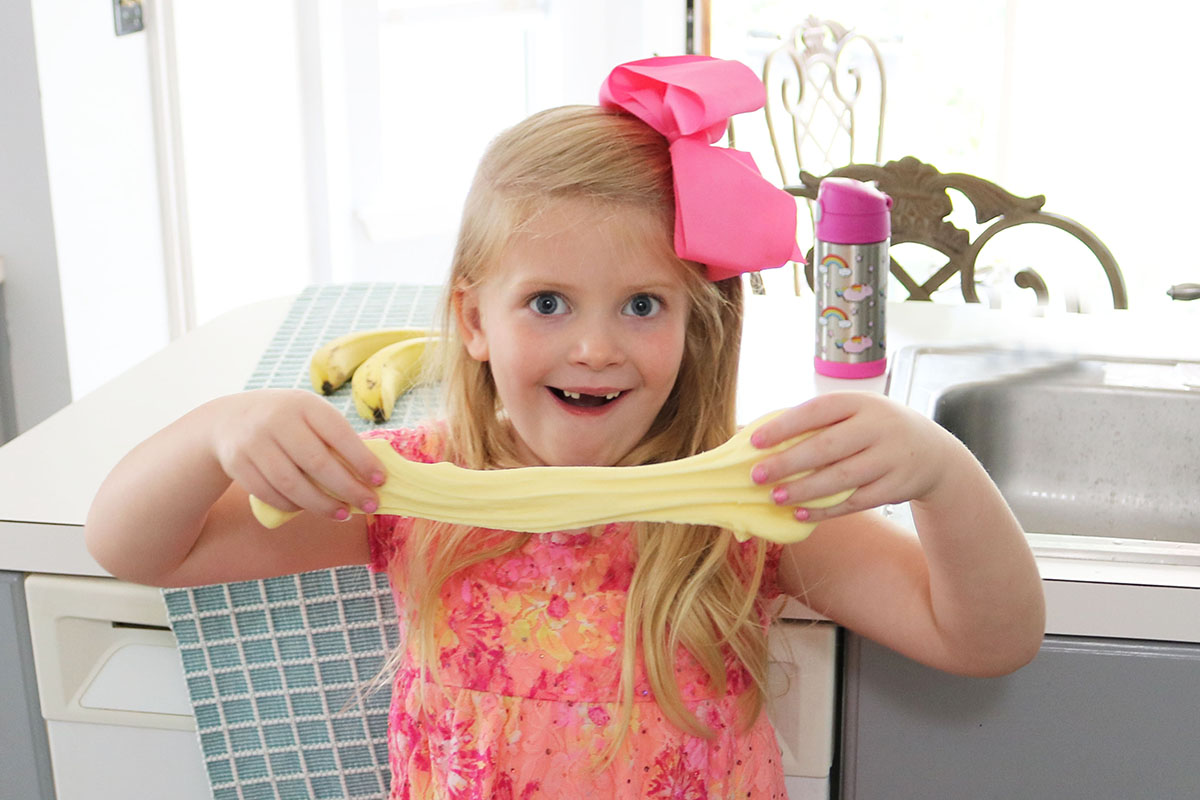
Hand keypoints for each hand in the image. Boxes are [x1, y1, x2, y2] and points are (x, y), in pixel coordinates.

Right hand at [209, 389, 384, 520]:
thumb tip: (372, 475)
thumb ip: (335, 439)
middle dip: (348, 489)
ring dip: (322, 504)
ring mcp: (254, 442)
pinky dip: (294, 506)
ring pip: (292, 484)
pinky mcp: (238, 464)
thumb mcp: (309, 416)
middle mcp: (277, 420)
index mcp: (304, 405)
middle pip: (317, 463)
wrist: (229, 419)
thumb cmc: (288, 422)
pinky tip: (311, 509)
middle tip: (370, 504)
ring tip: (344, 514)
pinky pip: (270, 494)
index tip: (380, 480)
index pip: (339, 434)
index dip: (362, 460)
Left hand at [749, 392, 960, 521]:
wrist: (932, 453)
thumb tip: (762, 437)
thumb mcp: (856, 413)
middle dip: (788, 463)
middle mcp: (878, 427)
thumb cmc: (875, 430)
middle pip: (827, 447)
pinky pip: (856, 501)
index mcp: (860, 402)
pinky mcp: (897, 487)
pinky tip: (802, 513)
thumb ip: (819, 422)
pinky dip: (827, 510)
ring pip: (841, 478)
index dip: (784, 426)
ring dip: (804, 490)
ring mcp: (890, 458)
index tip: (754, 441)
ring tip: (776, 497)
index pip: (817, 411)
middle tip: (757, 476)